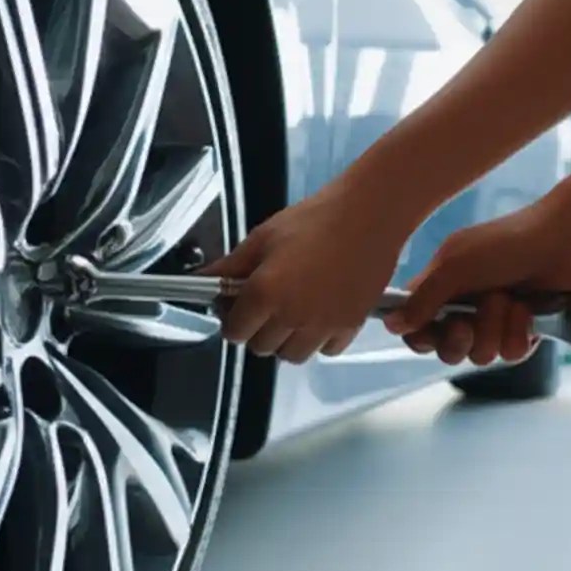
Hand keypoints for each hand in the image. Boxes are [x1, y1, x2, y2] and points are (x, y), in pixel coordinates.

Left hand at [202, 185, 410, 361]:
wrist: (368, 215)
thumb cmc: (314, 220)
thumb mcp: (263, 238)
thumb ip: (230, 267)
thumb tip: (202, 280)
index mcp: (265, 293)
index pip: (234, 332)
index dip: (231, 320)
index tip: (235, 309)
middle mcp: (292, 316)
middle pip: (260, 347)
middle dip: (256, 330)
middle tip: (263, 307)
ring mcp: (323, 325)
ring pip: (292, 355)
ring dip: (285, 340)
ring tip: (290, 313)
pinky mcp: (351, 327)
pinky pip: (326, 350)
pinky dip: (319, 340)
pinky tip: (318, 315)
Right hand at [384, 205, 570, 365]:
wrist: (565, 241)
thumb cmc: (505, 245)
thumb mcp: (454, 266)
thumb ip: (422, 299)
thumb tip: (391, 326)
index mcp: (441, 288)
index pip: (416, 326)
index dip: (419, 337)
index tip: (429, 333)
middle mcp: (464, 307)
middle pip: (446, 350)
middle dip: (458, 340)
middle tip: (467, 323)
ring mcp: (495, 321)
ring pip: (481, 355)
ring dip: (494, 329)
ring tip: (508, 301)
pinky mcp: (524, 330)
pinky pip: (511, 354)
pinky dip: (519, 334)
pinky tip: (528, 311)